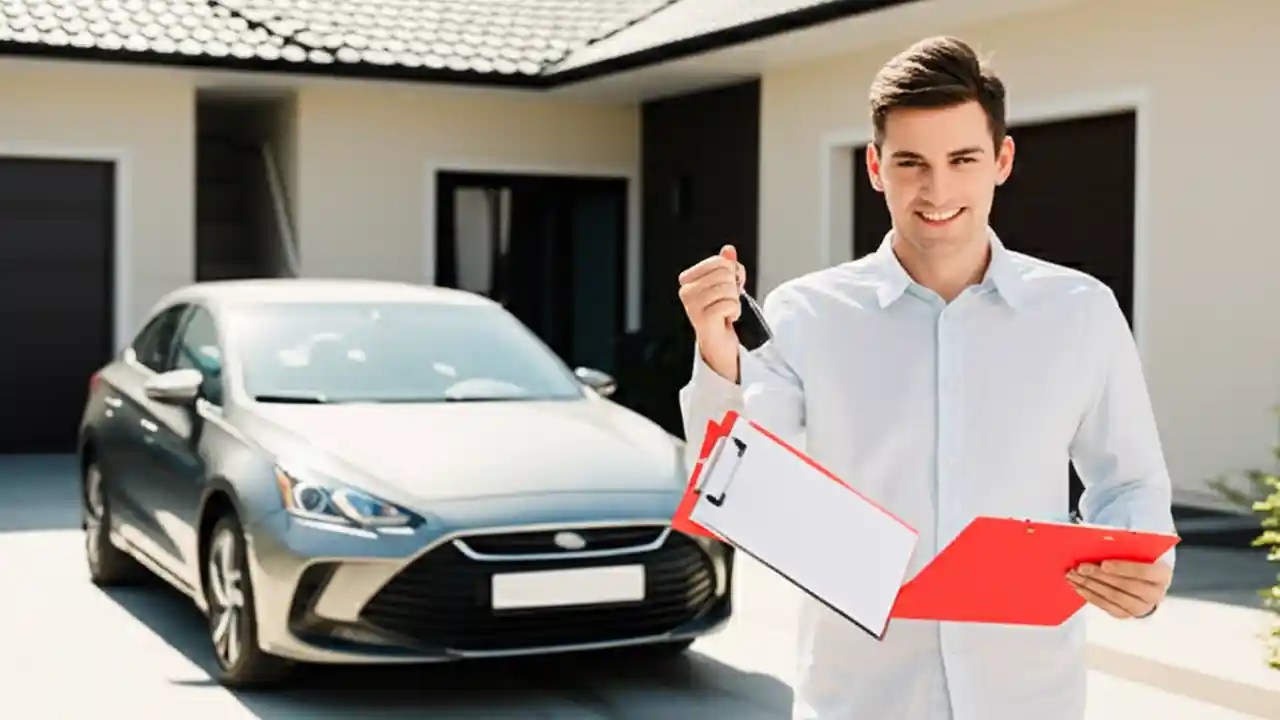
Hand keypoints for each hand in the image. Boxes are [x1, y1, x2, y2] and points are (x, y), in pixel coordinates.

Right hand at [678, 245, 746, 380]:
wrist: (720, 343)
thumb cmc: (722, 314)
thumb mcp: (728, 285)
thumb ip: (729, 266)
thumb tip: (728, 250)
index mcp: (688, 280)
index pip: (720, 262)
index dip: (732, 274)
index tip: (728, 288)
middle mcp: (686, 291)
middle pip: (725, 274)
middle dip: (734, 289)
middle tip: (727, 303)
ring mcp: (692, 305)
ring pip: (728, 289)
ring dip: (734, 302)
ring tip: (726, 311)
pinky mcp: (703, 318)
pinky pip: (730, 304)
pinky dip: (735, 312)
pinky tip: (726, 320)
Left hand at [1067, 559, 1170, 618]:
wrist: (1146, 582)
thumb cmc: (1140, 561)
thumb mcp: (1139, 552)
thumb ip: (1126, 549)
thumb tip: (1100, 543)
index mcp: (1162, 575)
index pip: (1145, 572)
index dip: (1124, 568)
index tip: (1104, 564)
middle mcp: (1154, 594)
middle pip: (1126, 586)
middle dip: (1100, 576)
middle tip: (1080, 568)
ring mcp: (1141, 607)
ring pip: (1114, 597)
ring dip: (1091, 585)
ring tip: (1074, 576)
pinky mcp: (1126, 614)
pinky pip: (1107, 607)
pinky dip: (1091, 596)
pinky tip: (1078, 587)